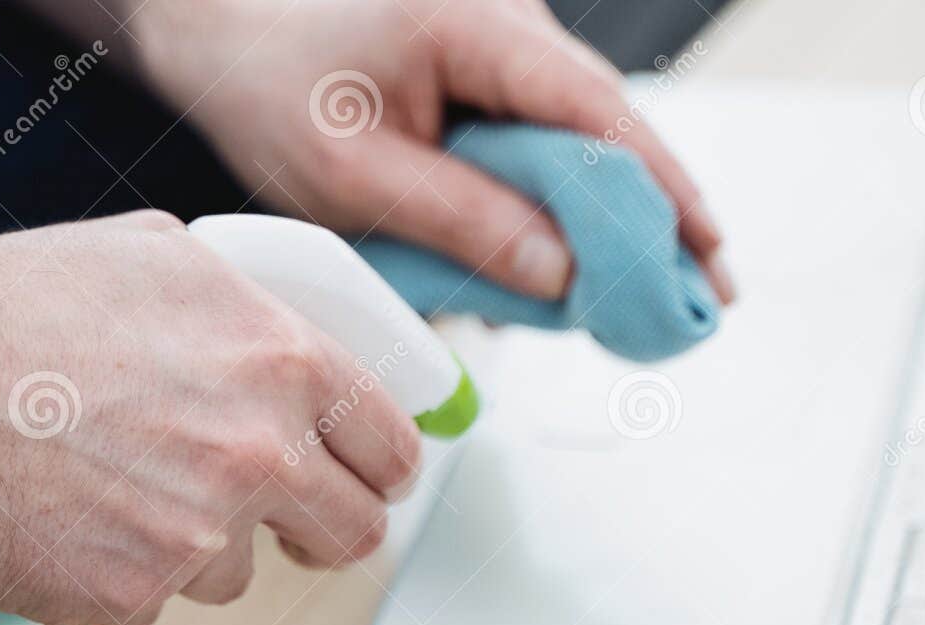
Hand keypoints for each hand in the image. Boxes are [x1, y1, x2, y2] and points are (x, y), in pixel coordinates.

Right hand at [0, 210, 420, 624]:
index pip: (390, 449)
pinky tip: (65, 513)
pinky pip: (155, 600)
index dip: (379, 470)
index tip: (367, 482)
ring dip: (195, 543)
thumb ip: (254, 316)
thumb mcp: (162, 260)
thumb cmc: (7, 305)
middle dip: (319, 528)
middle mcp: (255, 454)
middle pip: (351, 535)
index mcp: (280, 363)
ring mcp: (194, 535)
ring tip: (112, 481)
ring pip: (238, 572)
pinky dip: (118, 571)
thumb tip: (307, 350)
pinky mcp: (128, 596)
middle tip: (281, 518)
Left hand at [129, 0, 733, 302]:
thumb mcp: (353, 171)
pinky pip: (541, 142)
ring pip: (580, 141)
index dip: (663, 191)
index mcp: (478, 30)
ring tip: (648, 297)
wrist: (218, 25)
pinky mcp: (486, 74)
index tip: (706, 255)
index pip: (598, 114)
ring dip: (614, 218)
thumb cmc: (269, 81)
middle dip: (659, 217)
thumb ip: (460, 219)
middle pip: (609, 129)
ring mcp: (502, 46)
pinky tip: (573, 266)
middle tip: (700, 298)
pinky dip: (562, 204)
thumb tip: (559, 274)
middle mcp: (508, 25)